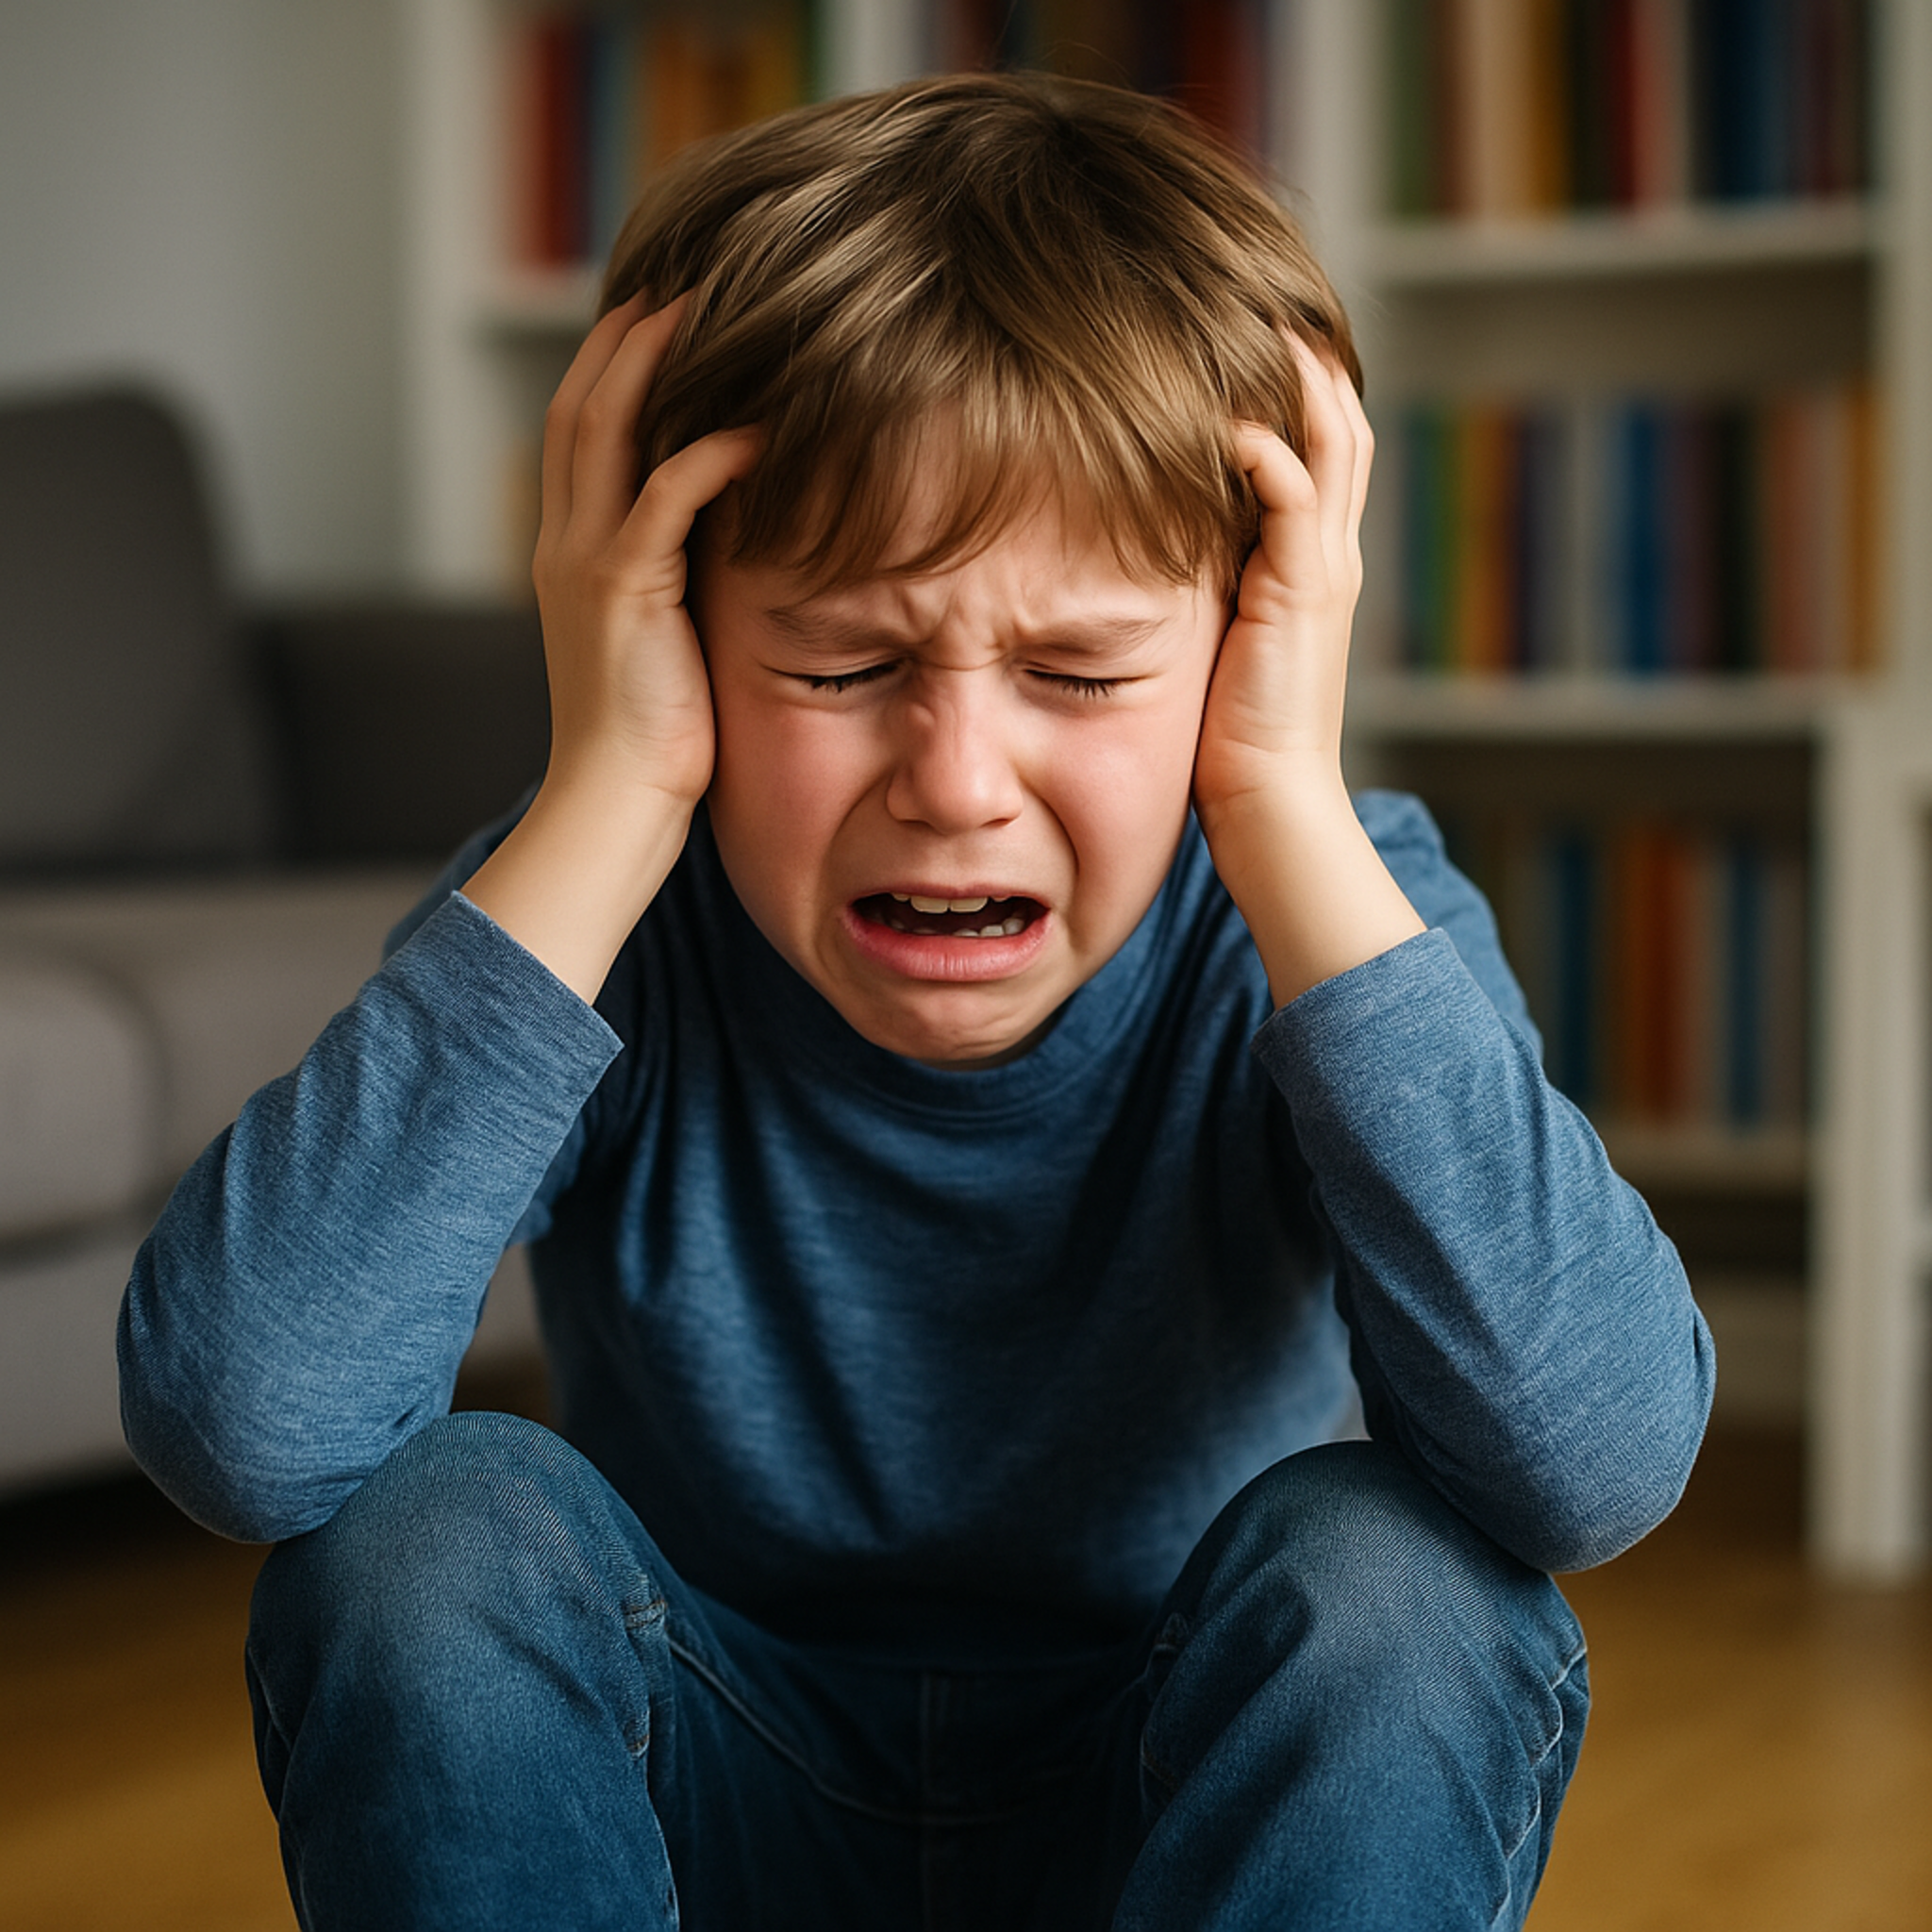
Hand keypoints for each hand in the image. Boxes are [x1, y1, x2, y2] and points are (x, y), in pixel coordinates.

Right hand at [533, 290, 761, 811]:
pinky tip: (756, 428)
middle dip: (628, 340)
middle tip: (683, 285)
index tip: (659, 319)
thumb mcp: (658, 646)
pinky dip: (709, 452)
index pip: (578, 434)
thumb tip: (728, 549)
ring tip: (708, 314)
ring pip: (609, 430)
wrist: (610, 809)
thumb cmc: (650, 743)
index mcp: (568, 556)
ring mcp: (586, 564)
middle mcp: (564, 546)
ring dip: (657, 366)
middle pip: (583, 407)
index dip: (613, 368)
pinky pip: (668, 495)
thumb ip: (674, 586)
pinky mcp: (625, 591)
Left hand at [1193, 335, 1371, 827]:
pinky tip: (1226, 417)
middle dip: (1308, 360)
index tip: (1253, 336)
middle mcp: (1330, 557)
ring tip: (1257, 322)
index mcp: (1314, 567)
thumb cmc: (1232, 743)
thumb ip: (1208, 589)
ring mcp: (1322, 571)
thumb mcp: (1220, 642)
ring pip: (1329, 444)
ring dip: (1295, 381)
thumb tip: (1156, 544)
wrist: (1270, 806)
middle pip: (1340, 426)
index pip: (1322, 453)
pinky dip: (1266, 447)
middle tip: (1263, 296)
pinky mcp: (1301, 592)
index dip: (1300, 391)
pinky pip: (1290, 496)